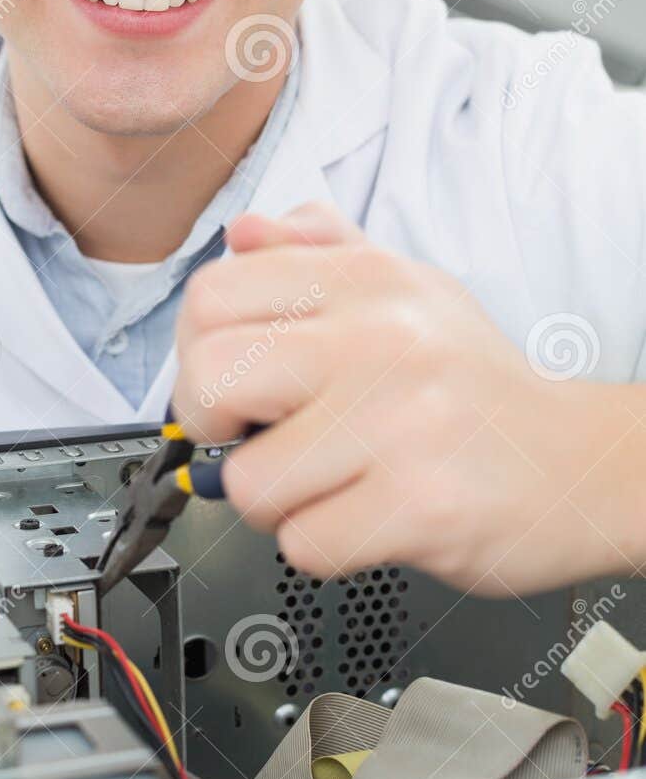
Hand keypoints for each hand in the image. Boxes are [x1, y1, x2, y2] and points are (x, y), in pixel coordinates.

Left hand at [173, 202, 644, 595]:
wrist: (581, 460)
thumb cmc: (474, 384)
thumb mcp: (405, 290)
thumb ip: (318, 252)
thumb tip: (242, 233)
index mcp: (363, 279)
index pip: (212, 298)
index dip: (197, 354)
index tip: (230, 385)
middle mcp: (378, 339)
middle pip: (210, 381)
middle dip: (213, 429)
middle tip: (255, 439)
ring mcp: (399, 422)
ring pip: (249, 480)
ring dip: (274, 501)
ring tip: (325, 483)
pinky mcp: (419, 504)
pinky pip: (304, 543)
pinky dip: (322, 544)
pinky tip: (364, 516)